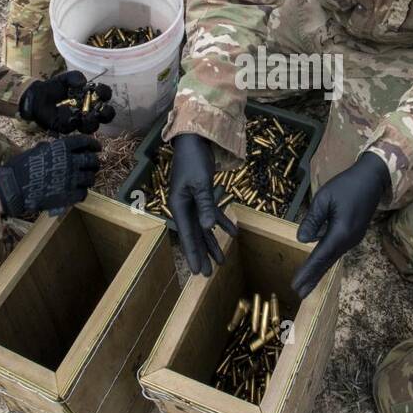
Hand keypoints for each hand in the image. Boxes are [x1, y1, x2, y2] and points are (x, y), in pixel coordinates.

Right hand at [0, 135, 100, 217]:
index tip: (97, 148)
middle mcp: (70, 162)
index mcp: (61, 148)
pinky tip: (76, 192)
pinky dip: (82, 192)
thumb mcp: (35, 151)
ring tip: (84, 179)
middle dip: (94, 162)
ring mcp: (71, 180)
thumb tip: (52, 146)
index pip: (85, 142)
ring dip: (89, 178)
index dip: (93, 144)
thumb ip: (49, 148)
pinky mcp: (69, 196)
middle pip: (92, 160)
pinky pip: (84, 193)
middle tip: (92, 165)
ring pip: (90, 178)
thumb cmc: (20, 167)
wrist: (13, 188)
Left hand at [18, 71, 113, 133]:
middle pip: (106, 115)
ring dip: (91, 122)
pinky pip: (72, 127)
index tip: (99, 91)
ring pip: (92, 127)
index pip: (105, 96)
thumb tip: (83, 83)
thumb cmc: (54, 86)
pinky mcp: (67, 127)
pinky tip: (64, 113)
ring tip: (85, 117)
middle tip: (100, 110)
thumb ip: (75, 77)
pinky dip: (69, 120)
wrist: (37, 96)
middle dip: (107, 113)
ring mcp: (79, 120)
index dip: (105, 94)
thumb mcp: (65, 78)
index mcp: (91, 96)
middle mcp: (89, 110)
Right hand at [168, 134, 235, 275]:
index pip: (188, 235)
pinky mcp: (202, 194)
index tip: (197, 272)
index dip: (194, 254)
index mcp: (179, 206)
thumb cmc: (194, 159)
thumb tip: (208, 228)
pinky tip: (232, 232)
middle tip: (209, 274)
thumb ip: (206, 206)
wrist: (193, 139)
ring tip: (221, 260)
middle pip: (195, 235)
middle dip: (203, 254)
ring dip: (213, 242)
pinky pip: (212, 213)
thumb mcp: (201, 183)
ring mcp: (193, 201)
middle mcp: (184, 206)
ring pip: (204, 227)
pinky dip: (221, 222)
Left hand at [291, 152, 389, 296]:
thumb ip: (312, 220)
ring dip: (319, 270)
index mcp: (341, 232)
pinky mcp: (354, 235)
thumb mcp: (324, 198)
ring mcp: (353, 239)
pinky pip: (337, 251)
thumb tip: (302, 240)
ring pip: (332, 258)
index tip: (295, 285)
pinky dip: (326, 260)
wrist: (373, 178)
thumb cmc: (346, 185)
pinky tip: (318, 265)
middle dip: (313, 277)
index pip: (320, 256)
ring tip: (305, 284)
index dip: (307, 271)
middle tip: (298, 292)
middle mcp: (349, 240)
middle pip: (327, 262)